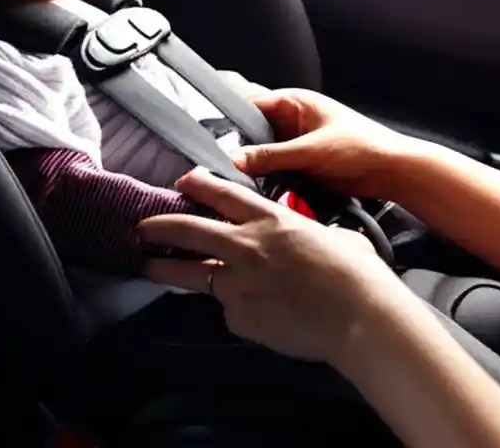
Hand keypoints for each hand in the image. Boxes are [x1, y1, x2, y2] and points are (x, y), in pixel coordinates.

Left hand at [140, 168, 413, 363]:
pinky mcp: (239, 317)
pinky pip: (229, 312)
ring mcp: (238, 283)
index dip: (198, 184)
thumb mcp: (333, 237)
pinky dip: (235, 312)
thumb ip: (310, 235)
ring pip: (188, 274)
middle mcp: (246, 246)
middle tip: (141, 228)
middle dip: (159, 227)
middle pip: (189, 229)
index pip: (223, 194)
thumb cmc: (357, 274)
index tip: (181, 181)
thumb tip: (315, 241)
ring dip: (163, 270)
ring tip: (146, 268)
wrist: (358, 316)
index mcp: (271, 220)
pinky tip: (252, 316)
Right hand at [233, 89, 417, 197]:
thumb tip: (236, 159)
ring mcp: (295, 142)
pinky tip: (256, 187)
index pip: (249, 103)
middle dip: (239, 145)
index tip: (212, 138)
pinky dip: (266, 177)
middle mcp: (291, 120)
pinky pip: (274, 168)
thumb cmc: (363, 147)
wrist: (391, 172)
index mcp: (294, 102)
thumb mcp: (311, 150)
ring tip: (238, 176)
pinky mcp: (300, 163)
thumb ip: (271, 156)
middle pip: (252, 130)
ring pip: (261, 152)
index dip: (230, 119)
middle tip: (224, 162)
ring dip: (253, 164)